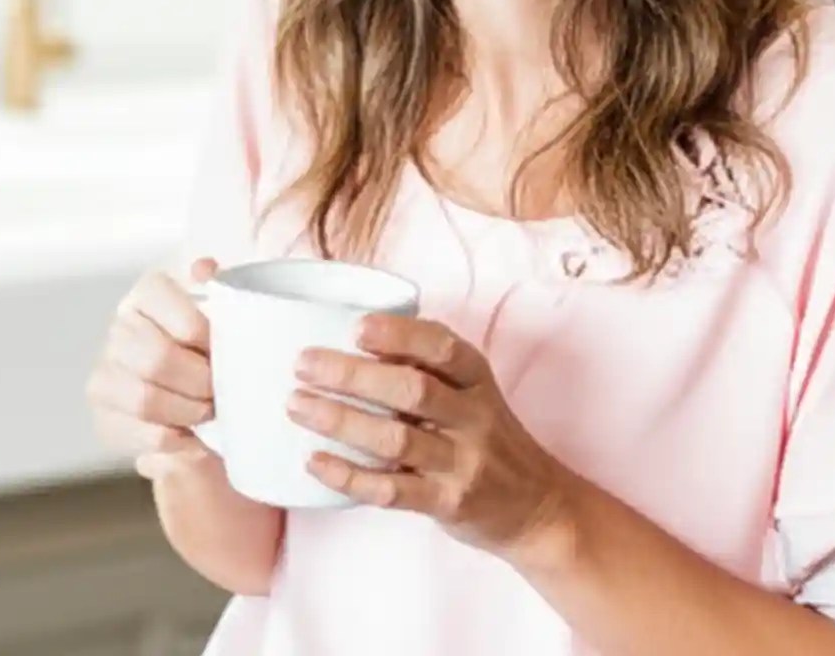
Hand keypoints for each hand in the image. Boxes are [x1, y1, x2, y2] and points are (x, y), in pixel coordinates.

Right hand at [86, 258, 218, 476]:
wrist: (192, 394)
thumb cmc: (212, 348)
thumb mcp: (223, 312)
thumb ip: (220, 286)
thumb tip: (203, 268)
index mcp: (146, 295)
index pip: (162, 300)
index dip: (198, 330)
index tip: (221, 349)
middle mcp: (120, 329)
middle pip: (156, 358)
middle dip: (200, 382)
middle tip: (221, 391)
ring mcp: (106, 373)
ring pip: (146, 399)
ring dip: (189, 412)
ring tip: (209, 413)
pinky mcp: (105, 416)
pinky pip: (142, 435)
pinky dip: (177, 441)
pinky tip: (194, 436)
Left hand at [289, 314, 576, 563]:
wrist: (538, 508)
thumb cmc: (487, 440)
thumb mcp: (472, 395)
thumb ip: (426, 370)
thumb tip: (347, 340)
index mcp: (477, 380)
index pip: (443, 347)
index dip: (399, 336)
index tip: (356, 327)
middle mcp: (475, 418)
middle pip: (412, 389)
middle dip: (352, 375)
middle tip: (302, 364)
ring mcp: (463, 463)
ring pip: (396, 438)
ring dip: (341, 420)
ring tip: (296, 405)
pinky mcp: (448, 502)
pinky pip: (392, 490)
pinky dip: (349, 475)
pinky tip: (315, 461)